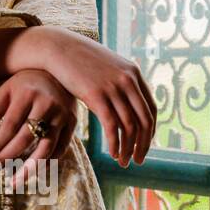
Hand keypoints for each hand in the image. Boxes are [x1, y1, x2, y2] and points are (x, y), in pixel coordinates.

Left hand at [0, 68, 77, 189]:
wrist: (58, 69)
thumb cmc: (26, 82)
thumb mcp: (7, 89)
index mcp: (28, 94)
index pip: (9, 126)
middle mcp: (47, 105)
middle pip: (25, 138)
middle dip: (7, 158)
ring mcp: (62, 115)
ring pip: (46, 148)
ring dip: (30, 169)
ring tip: (15, 183)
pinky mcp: (72, 123)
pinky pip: (61, 149)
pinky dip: (48, 163)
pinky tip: (34, 173)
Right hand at [7, 26, 156, 167]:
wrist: (58, 48)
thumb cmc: (79, 60)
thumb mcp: (107, 68)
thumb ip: (120, 82)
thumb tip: (126, 102)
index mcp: (134, 74)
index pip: (151, 109)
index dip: (150, 131)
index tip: (144, 145)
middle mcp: (128, 80)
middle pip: (144, 120)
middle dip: (143, 145)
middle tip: (138, 160)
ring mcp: (113, 87)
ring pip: (129, 126)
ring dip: (128, 148)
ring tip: (123, 161)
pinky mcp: (96, 95)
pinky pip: (112, 126)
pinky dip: (115, 143)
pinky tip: (112, 153)